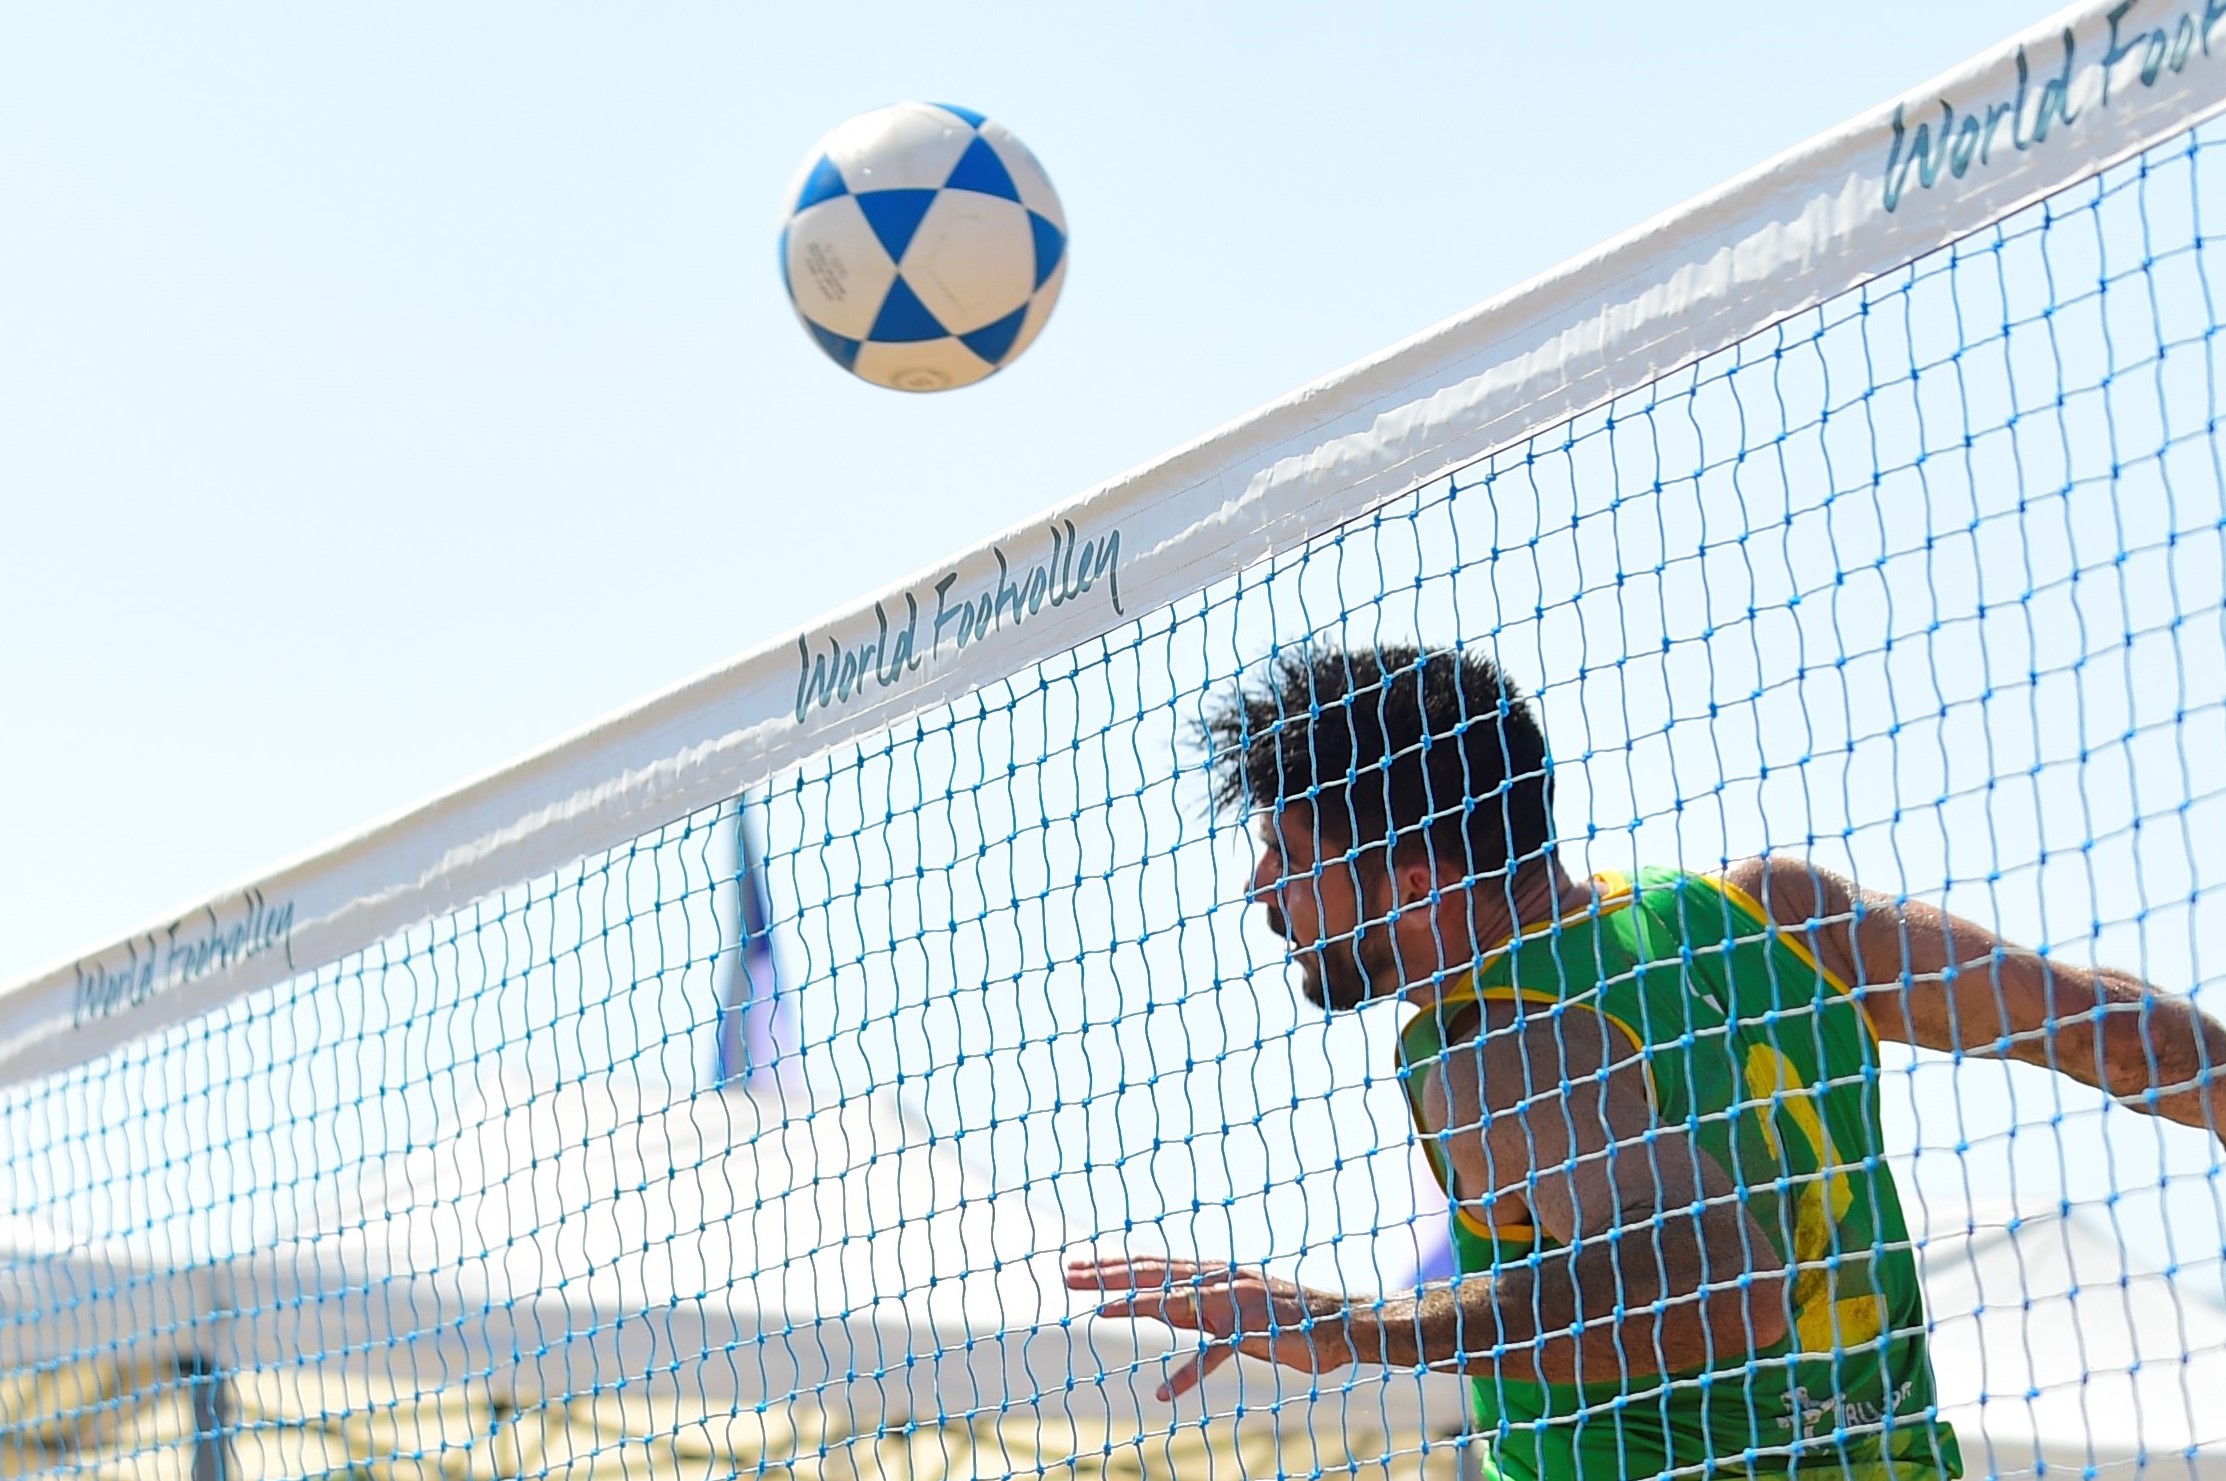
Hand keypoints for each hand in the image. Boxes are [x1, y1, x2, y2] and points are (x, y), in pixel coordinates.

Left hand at [1063, 1254, 1357, 1401]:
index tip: (1077, 1264)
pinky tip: (1166, 1391)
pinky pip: (1217, 1354)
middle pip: (1154, 1275)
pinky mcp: (1255, 1331)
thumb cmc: (1290, 1321)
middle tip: (1067, 1274)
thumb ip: (1200, 1309)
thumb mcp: (1235, 1311)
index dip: (1115, 1265)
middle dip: (1109, 1274)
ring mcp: (1237, 1304)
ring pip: (1177, 1300)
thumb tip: (1162, 1308)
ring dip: (1136, 1304)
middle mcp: (1221, 1281)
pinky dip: (1192, 1373)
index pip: (1155, 1266)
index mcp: (1215, 1275)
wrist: (1344, 1326)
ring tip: (1098, 1311)